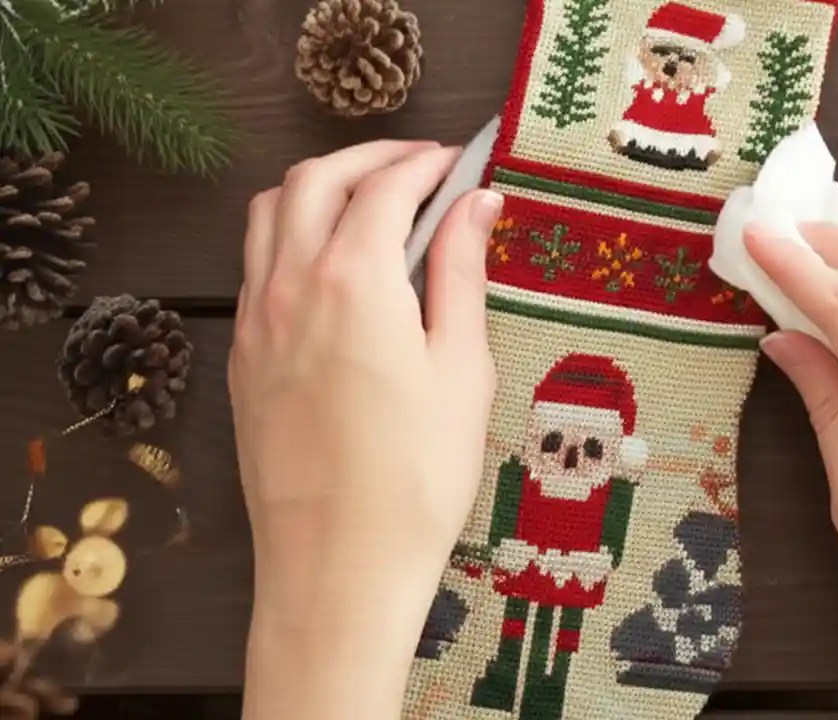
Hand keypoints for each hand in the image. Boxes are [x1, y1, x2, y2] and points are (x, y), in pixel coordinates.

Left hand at [230, 141, 500, 719]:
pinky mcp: (241, 358)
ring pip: (270, 214)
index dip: (426, 163)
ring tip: (369, 204)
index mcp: (355, 280)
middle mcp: (292, 285)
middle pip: (315, 179)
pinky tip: (333, 270)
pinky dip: (291, 236)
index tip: (459, 162)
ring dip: (319, 188)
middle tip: (420, 168)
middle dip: (369, 157)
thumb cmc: (419, 476)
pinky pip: (255, 266)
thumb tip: (477, 204)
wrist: (337, 566)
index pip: (386, 185)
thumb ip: (462, 274)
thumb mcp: (462, 369)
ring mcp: (256, 321)